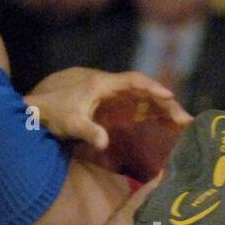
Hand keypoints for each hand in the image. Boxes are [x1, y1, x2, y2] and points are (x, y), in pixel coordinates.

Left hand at [25, 67, 189, 151]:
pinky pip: (139, 108)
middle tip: (184, 119)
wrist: (40, 111)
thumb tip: (104, 142)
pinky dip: (154, 114)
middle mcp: (112, 88)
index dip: (152, 87)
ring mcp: (114, 97)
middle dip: (165, 103)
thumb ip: (87, 131)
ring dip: (163, 109)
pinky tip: (167, 125)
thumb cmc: (54, 114)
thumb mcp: (70, 124)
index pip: (133, 81)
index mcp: (103, 85)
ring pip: (144, 99)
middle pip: (144, 91)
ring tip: (182, 123)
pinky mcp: (113, 107)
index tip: (168, 96)